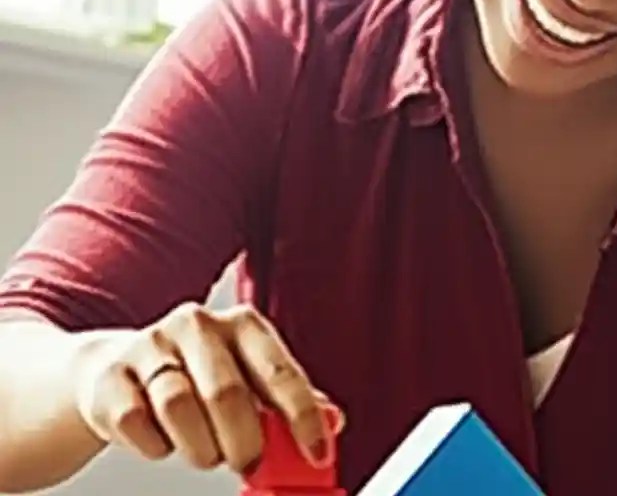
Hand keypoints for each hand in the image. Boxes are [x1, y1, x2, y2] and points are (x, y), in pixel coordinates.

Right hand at [71, 302, 341, 473]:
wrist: (111, 370)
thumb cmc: (197, 378)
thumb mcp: (249, 380)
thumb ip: (289, 402)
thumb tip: (333, 421)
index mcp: (243, 324)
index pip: (281, 372)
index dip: (303, 418)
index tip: (316, 456)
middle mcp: (197, 325)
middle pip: (228, 395)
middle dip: (244, 444)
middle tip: (248, 464)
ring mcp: (149, 346)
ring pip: (179, 410)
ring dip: (199, 448)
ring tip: (206, 451)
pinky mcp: (109, 375)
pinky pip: (137, 424)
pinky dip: (155, 446)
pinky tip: (163, 438)